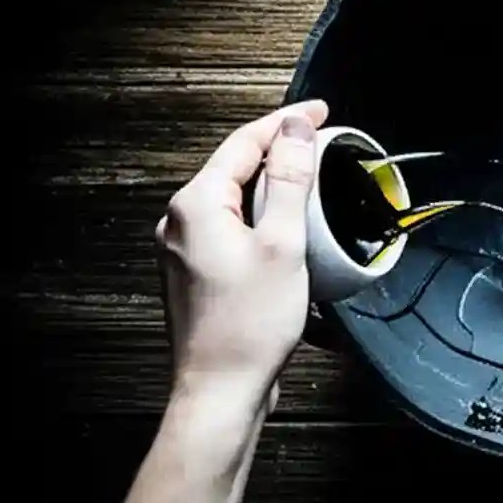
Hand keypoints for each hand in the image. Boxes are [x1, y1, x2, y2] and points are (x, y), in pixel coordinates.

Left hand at [155, 100, 328, 407]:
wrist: (220, 390)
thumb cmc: (248, 326)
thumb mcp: (283, 244)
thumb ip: (290, 180)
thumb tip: (295, 131)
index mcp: (197, 205)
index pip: (245, 143)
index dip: (286, 122)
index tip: (320, 112)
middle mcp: (181, 222)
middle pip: (236, 168)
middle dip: (279, 151)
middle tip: (321, 141)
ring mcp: (184, 249)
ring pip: (234, 200)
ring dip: (272, 186)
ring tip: (310, 181)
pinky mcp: (196, 274)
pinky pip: (230, 228)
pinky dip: (260, 218)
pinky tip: (286, 230)